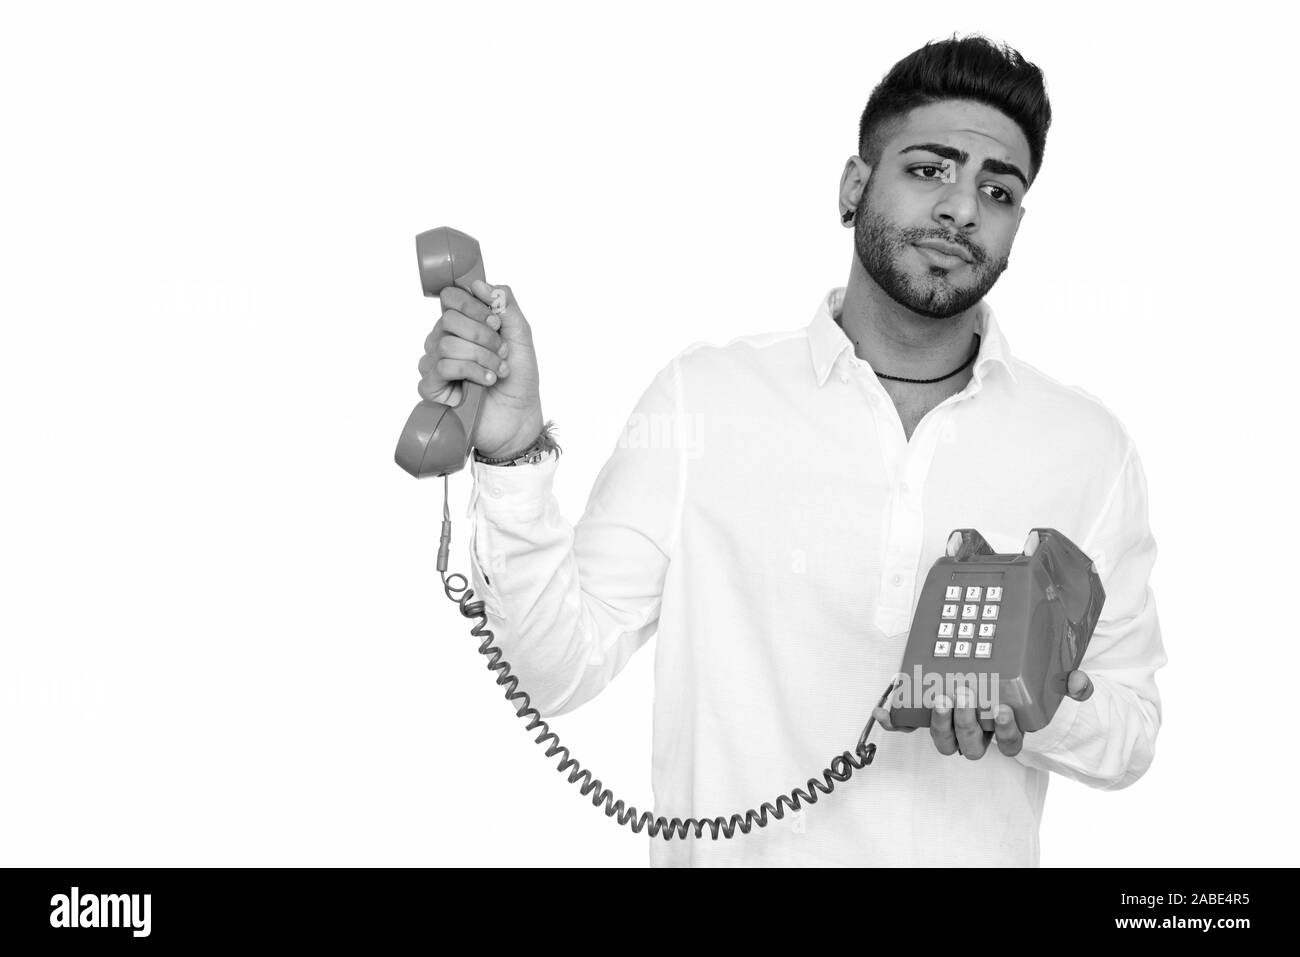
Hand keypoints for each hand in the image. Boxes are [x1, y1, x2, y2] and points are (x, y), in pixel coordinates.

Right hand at [417, 279, 543, 458]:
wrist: (520, 417)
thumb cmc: (519, 378)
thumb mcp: (520, 335)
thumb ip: (505, 304)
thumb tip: (478, 283)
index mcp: (462, 325)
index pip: (450, 297)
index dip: (473, 305)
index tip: (497, 322)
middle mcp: (443, 341)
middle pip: (448, 320)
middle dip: (483, 335)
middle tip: (502, 351)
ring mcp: (434, 364)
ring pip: (446, 344)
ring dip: (481, 357)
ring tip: (499, 371)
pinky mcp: (431, 388)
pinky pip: (442, 367)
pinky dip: (470, 371)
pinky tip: (486, 381)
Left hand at [872, 670, 1092, 759]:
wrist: (1008, 689)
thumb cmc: (1029, 692)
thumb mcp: (1054, 687)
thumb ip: (1073, 687)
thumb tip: (1081, 683)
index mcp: (1008, 732)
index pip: (1008, 744)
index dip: (1004, 732)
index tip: (1003, 710)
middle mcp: (980, 735)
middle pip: (970, 744)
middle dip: (966, 722)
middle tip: (965, 694)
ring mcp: (953, 728)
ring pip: (944, 740)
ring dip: (938, 722)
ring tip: (939, 697)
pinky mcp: (931, 716)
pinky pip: (910, 726)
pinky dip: (895, 721)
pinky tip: (884, 710)